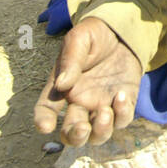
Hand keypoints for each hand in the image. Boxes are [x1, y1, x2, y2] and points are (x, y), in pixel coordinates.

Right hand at [33, 17, 143, 145]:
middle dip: (75, 137)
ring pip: (97, 135)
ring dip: (100, 131)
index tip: (45, 126)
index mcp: (62, 87)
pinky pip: (122, 120)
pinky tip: (121, 96)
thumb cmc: (94, 35)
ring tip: (105, 112)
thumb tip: (62, 84)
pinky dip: (122, 114)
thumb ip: (71, 59)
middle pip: (71, 133)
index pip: (46, 109)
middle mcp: (79, 102)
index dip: (42, 120)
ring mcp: (101, 105)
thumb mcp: (80, 39)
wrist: (122, 30)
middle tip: (82, 128)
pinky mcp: (124, 103)